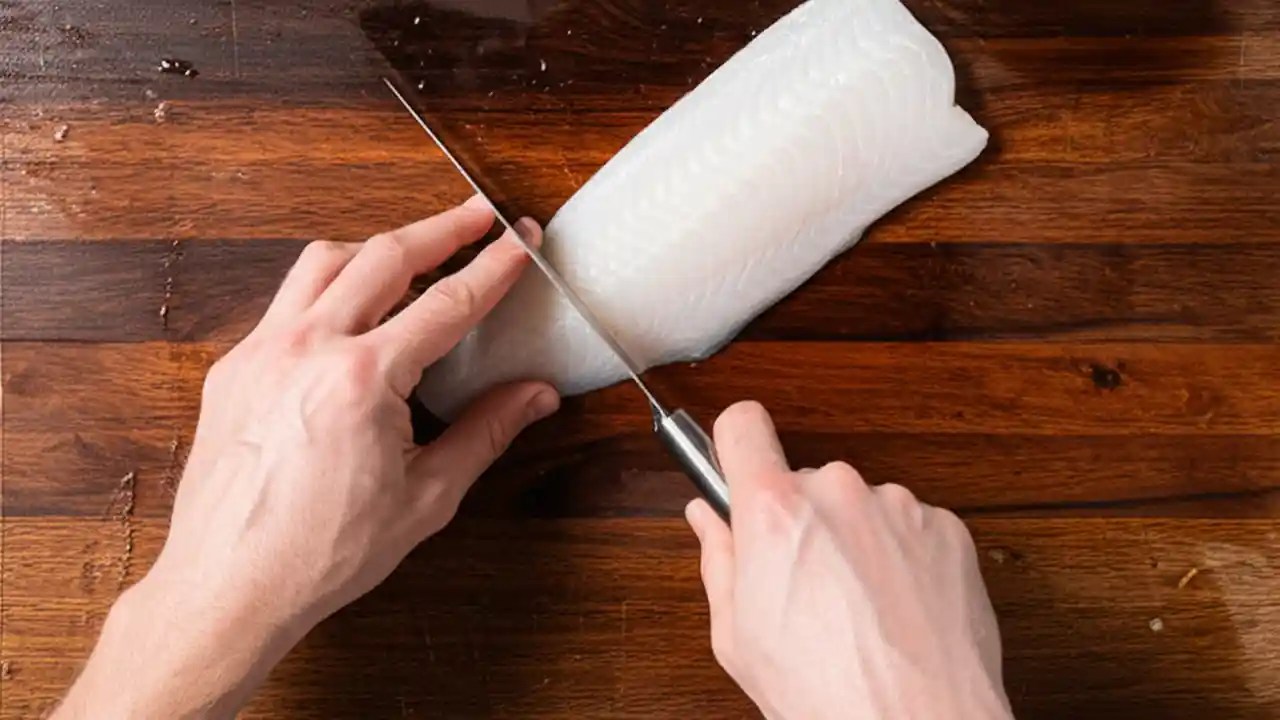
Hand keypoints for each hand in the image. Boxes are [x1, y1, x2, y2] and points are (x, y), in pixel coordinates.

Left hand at [55, 196, 559, 718]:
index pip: (447, 302)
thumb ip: (485, 433)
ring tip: (414, 249)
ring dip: (376, 247)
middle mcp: (307, 348)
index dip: (493, 266)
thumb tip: (535, 394)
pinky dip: (327, 287)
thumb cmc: (323, 552)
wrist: (229, 586)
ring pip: (323, 263)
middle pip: (384, 256)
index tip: (519, 240)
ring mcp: (262, 352)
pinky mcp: (235, 368)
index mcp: (362, 379)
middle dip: (439, 228)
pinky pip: (286, 302)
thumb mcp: (426, 497)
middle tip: (476, 216)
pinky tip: (350, 309)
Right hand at [686, 402, 1012, 719]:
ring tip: (860, 610)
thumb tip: (709, 519)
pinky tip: (897, 611)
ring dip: (856, 541)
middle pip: (805, 479)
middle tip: (805, 584)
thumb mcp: (738, 638)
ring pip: (860, 505)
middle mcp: (839, 491)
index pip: (742, 424)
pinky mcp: (947, 528)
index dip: (735, 443)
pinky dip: (901, 559)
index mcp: (776, 512)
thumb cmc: (827, 695)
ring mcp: (899, 506)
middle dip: (801, 521)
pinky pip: (909, 527)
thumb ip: (718, 561)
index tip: (739, 465)